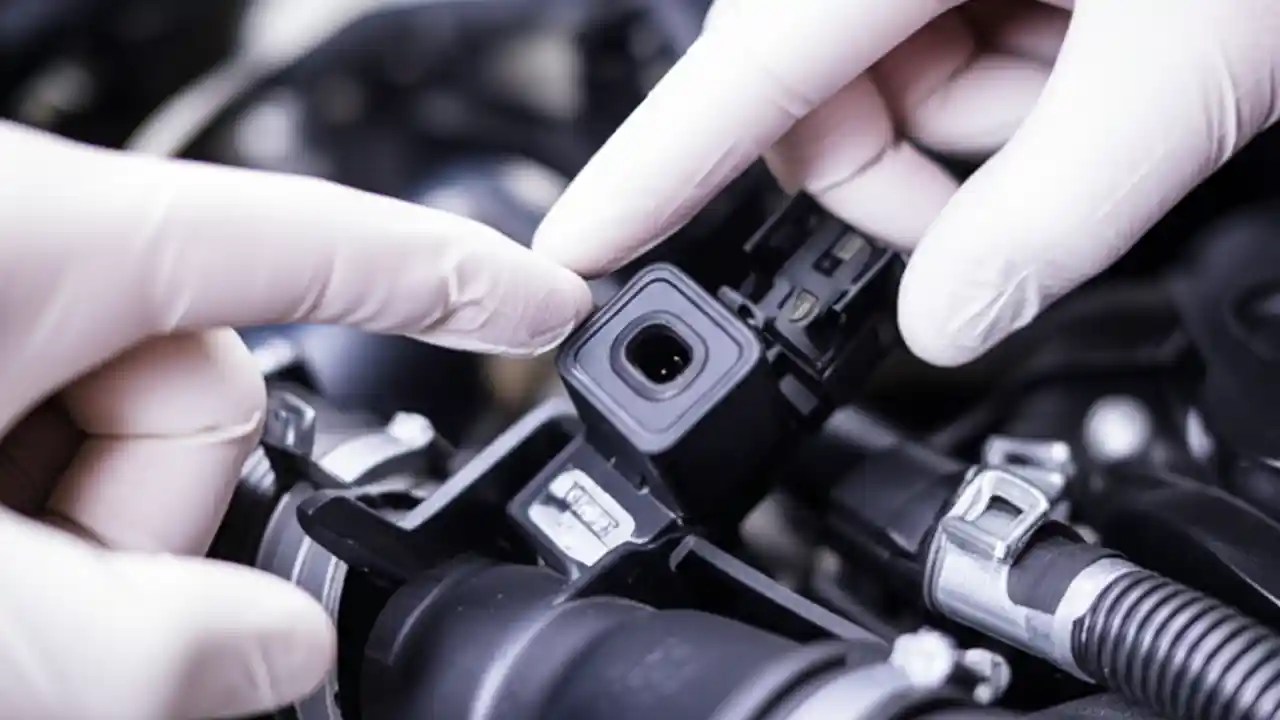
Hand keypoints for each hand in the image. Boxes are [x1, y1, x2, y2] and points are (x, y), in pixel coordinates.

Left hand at [0, 122, 589, 718]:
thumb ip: (137, 643)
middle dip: (155, 519)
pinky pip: (56, 407)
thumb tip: (283, 650)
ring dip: (86, 529)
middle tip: (43, 607)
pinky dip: (37, 502)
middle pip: (209, 386)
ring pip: (130, 418)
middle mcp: (27, 235)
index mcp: (46, 235)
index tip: (551, 301)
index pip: (321, 242)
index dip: (460, 281)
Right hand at [534, 0, 1279, 365]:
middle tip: (1008, 202)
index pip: (736, 76)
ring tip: (1088, 90)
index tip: (575, 247)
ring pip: (878, 74)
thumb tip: (951, 319)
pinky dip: (994, 75)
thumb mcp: (1190, 56)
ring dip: (969, 126)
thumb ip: (1062, 205)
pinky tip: (1082, 54)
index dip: (646, 176)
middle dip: (901, 176)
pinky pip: (928, 31)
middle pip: (810, 96)